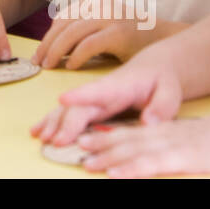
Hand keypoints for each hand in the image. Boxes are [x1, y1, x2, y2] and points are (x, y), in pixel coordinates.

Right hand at [31, 59, 184, 149]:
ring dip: (52, 122)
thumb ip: (162, 107)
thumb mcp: (170, 91)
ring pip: (68, 109)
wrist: (153, 68)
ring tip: (40, 137)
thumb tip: (149, 123)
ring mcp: (92, 98)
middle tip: (53, 141)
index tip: (63, 99)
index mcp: (119, 86)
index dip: (81, 95)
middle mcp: (101, 91)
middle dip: (64, 122)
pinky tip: (39, 131)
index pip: (98, 90)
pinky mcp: (90, 105)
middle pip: (78, 106)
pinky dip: (52, 122)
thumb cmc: (162, 80)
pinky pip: (68, 114)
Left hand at [32, 0, 184, 68]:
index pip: (62, 17)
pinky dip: (76, 56)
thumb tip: (54, 44)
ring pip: (72, 33)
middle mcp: (100, 5)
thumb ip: (83, 28)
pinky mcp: (119, 32)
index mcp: (94, 1)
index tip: (39, 52)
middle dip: (47, 45)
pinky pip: (89, 44)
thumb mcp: (104, 25)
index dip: (48, 36)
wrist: (165, 39)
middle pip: (63, 24)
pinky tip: (70, 66)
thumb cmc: (132, 37)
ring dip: (56, 51)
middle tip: (38, 62)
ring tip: (49, 66)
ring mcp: (110, 16)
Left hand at [65, 111, 209, 176]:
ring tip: (86, 161)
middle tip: (76, 145)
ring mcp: (174, 145)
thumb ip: (181, 143)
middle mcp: (167, 135)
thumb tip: (167, 150)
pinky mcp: (184, 158)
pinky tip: (114, 173)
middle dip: (100, 143)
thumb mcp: (203, 140)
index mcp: (171, 131)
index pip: (134, 130)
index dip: (110, 133)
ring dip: (107, 156)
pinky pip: (151, 164)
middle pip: (127, 138)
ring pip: (133, 150)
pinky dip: (130, 168)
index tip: (89, 136)